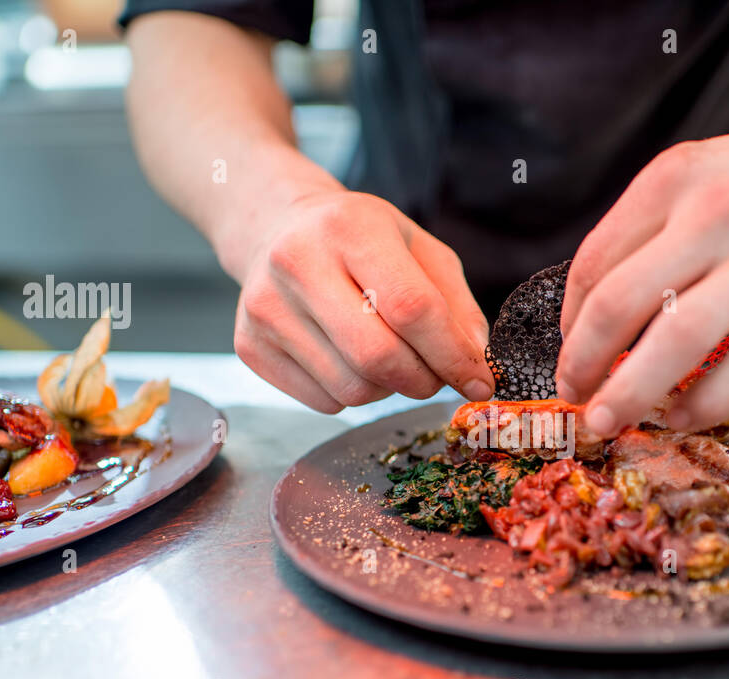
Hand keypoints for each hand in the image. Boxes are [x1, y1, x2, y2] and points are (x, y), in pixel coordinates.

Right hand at [233, 189, 493, 412]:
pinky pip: (323, 402)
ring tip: (388, 357)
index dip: (453, 355)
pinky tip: (348, 359)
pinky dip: (351, 394)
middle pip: (378, 357)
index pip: (411, 308)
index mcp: (349, 227)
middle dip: (423, 380)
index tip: (479, 381)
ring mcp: (265, 308)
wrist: (276, 229)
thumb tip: (476, 367)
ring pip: (351, 389)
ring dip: (387, 388)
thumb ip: (456, 306)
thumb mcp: (419, 250)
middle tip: (436, 377)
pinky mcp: (249, 346)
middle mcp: (297, 262)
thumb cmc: (359, 241)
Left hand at [556, 109, 728, 435]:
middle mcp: (719, 211)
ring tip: (610, 419)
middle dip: (584, 363)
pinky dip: (705, 404)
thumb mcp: (703, 179)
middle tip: (575, 398)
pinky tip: (684, 416)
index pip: (597, 262)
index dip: (569, 322)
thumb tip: (590, 321)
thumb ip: (649, 235)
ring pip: (680, 340)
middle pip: (623, 303)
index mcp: (677, 178)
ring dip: (632, 391)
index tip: (569, 357)